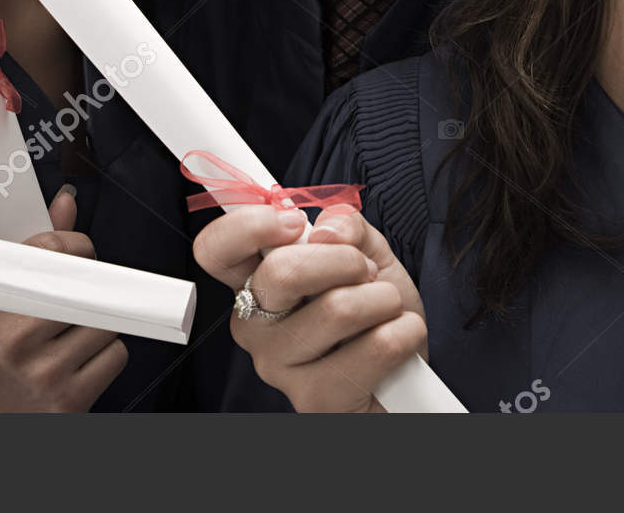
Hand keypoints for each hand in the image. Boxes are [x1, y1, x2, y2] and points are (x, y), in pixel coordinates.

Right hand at [0, 188, 126, 411]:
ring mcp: (41, 371)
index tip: (81, 251)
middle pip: (83, 286)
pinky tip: (81, 362)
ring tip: (72, 335)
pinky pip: (114, 354)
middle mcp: (10, 339)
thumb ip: (32, 253)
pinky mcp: (69, 398)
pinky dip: (107, 353)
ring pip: (104, 319)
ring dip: (100, 322)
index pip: (46, 251)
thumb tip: (66, 202)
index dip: (74, 245)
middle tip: (88, 290)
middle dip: (92, 285)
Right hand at [193, 206, 425, 412]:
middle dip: (346, 260)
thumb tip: (327, 230)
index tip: (295, 223)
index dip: (249, 226)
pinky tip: (399, 342)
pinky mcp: (317, 400)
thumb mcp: (368, 253)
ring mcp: (279, 368)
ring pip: (339, 309)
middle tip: (367, 273)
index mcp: (257, 284)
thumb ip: (346, 226)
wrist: (407, 376)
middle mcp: (255, 327)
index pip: (216, 250)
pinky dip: (405, 332)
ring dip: (385, 299)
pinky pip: (377, 345)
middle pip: (281, 272)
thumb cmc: (378, 314)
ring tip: (387, 311)